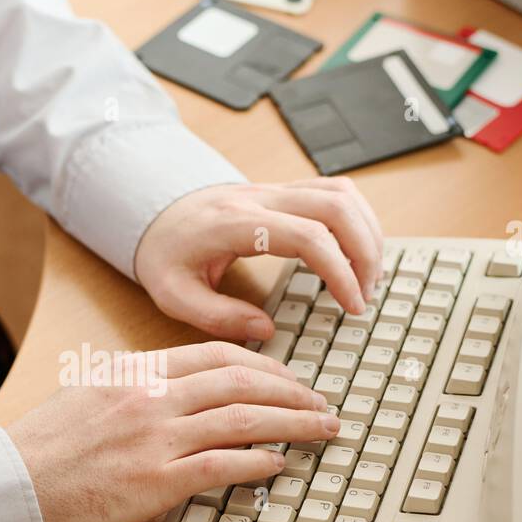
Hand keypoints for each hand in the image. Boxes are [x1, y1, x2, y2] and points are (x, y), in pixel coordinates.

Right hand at [6, 342, 337, 521]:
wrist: (12, 484)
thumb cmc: (46, 445)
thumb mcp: (90, 392)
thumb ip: (137, 385)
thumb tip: (181, 389)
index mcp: (137, 371)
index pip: (217, 355)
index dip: (266, 365)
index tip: (291, 379)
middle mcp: (152, 397)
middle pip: (242, 381)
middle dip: (293, 392)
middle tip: (323, 404)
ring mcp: (156, 438)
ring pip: (244, 418)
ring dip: (292, 423)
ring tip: (321, 429)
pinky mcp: (156, 480)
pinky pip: (223, 464)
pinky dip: (258, 460)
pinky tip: (279, 463)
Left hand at [134, 178, 384, 342]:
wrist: (152, 214)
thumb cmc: (165, 254)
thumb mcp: (173, 294)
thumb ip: (217, 316)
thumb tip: (266, 331)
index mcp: (235, 222)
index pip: (307, 235)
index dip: (340, 270)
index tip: (352, 305)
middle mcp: (260, 198)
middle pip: (336, 206)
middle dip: (364, 252)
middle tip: (365, 295)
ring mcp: (274, 190)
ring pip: (341, 193)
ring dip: (366, 233)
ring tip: (368, 277)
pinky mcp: (283, 192)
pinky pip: (334, 192)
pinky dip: (357, 219)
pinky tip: (357, 252)